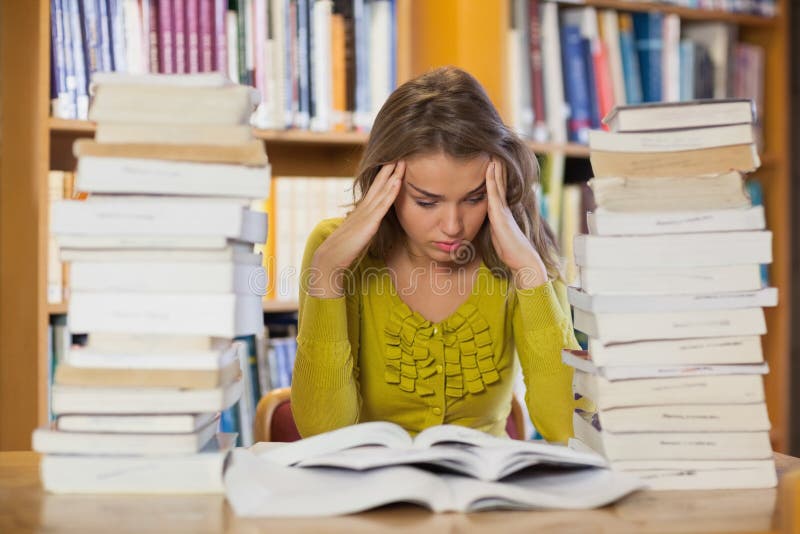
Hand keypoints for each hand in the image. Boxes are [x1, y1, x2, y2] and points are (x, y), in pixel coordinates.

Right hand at [309, 161, 405, 296]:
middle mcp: (364, 208)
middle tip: (399, 155)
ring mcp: (367, 213)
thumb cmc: (344, 249)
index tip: (392, 164)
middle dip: (389, 169)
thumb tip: (369, 226)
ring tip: (401, 162)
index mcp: (362, 210)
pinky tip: (398, 181)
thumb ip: (364, 226)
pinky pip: (383, 204)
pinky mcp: (370, 222)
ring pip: (383, 190)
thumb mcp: (357, 233)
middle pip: (379, 184)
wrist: (331, 257)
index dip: (384, 176)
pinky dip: (391, 191)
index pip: (375, 189)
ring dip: (393, 175)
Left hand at [485, 158, 547, 288]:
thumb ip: (494, 228)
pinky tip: (490, 169)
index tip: (492, 165)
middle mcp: (505, 209)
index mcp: (503, 214)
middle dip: (497, 170)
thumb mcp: (498, 237)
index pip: (498, 192)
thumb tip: (489, 226)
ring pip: (498, 185)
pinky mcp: (501, 214)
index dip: (496, 179)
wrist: (523, 260)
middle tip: (494, 153)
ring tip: (492, 155)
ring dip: (495, 170)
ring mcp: (504, 211)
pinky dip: (493, 180)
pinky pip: (495, 193)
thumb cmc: (510, 253)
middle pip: (500, 184)